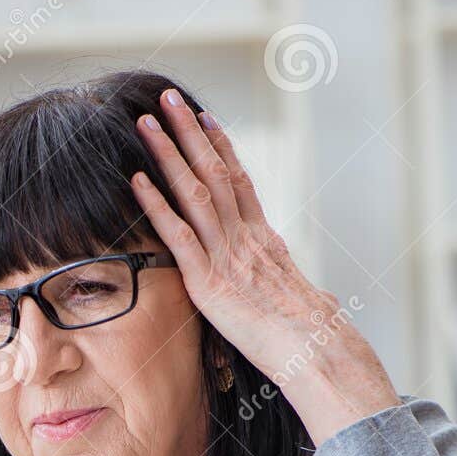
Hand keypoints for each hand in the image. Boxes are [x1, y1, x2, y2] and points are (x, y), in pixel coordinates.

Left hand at [130, 91, 398, 443]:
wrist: (320, 356)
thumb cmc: (315, 340)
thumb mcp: (299, 302)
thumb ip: (286, 287)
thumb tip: (302, 290)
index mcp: (266, 241)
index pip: (240, 182)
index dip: (220, 147)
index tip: (203, 118)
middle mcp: (247, 239)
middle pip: (216, 172)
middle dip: (189, 133)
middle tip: (167, 99)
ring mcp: (228, 257)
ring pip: (195, 192)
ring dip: (167, 154)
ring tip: (145, 123)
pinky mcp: (209, 282)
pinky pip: (179, 235)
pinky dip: (156, 205)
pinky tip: (136, 181)